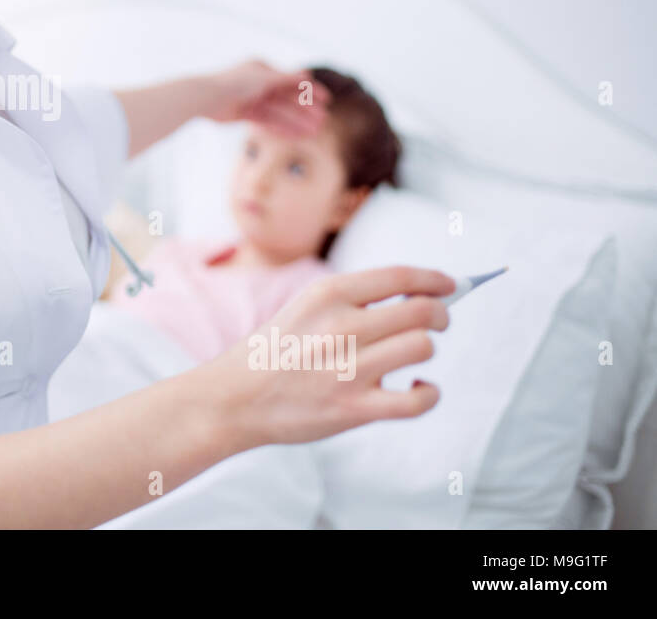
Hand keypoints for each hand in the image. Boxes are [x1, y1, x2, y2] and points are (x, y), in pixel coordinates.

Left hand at [200, 58, 329, 136]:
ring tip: (313, 132)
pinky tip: (295, 135)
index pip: (292, 81)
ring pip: (279, 113)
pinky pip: (267, 122)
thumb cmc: (235, 83)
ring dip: (296, 122)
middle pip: (287, 99)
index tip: (326, 100)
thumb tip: (307, 74)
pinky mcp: (244, 114)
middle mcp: (259, 83)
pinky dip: (281, 128)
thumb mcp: (265, 78)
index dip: (310, 90)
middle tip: (322, 122)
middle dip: (305, 111)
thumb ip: (287, 78)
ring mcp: (251, 99)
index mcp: (263, 69)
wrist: (206, 98)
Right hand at [204, 266, 456, 446]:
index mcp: (327, 294)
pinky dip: (428, 394)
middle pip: (422, 311)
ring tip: (411, 357)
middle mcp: (340, 326)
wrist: (233, 398)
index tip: (450, 285)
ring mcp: (348, 369)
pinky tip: (416, 389)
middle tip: (435, 322)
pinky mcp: (354, 408)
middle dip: (440, 314)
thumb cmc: (274, 352)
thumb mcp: (304, 308)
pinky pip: (417, 400)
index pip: (401, 276)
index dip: (435, 279)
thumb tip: (420, 295)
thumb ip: (353, 300)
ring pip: (423, 347)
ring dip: (426, 351)